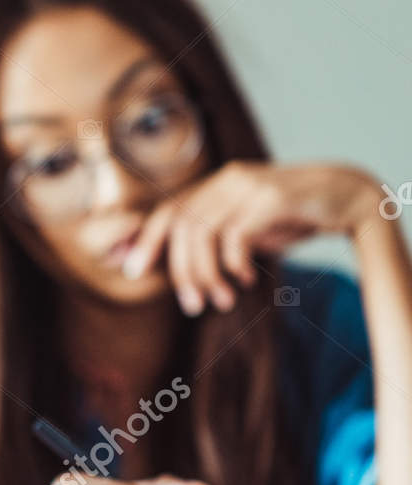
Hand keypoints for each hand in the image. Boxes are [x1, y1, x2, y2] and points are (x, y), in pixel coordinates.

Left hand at [124, 161, 382, 315]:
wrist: (351, 196)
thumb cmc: (297, 217)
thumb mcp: (251, 228)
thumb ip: (218, 240)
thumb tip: (179, 270)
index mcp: (218, 184)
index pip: (169, 210)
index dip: (146, 240)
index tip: (132, 271)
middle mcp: (228, 180)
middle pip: (181, 225)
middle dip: (179, 270)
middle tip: (191, 304)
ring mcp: (248, 185)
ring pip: (203, 233)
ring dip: (207, 274)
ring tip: (222, 300)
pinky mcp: (271, 198)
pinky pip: (235, 235)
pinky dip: (234, 263)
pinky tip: (246, 279)